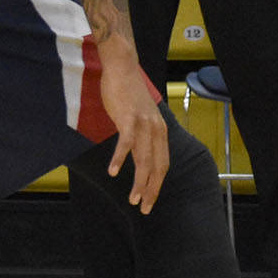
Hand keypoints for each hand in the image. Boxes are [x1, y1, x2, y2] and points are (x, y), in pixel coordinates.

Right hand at [96, 47, 167, 213]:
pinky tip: (114, 172)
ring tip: (132, 199)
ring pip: (144, 160)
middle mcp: (156, 130)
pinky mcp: (129, 119)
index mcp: (160, 132)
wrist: (123, 69)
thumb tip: (140, 154)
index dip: (157, 185)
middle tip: (144, 208)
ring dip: (138, 182)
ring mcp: (144, 125)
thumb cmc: (129, 94)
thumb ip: (143, 136)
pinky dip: (120, 159)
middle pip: (157, 167)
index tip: (149, 201)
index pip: (163, 165)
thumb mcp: (142, 118)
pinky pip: (126, 143)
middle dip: (151, 191)